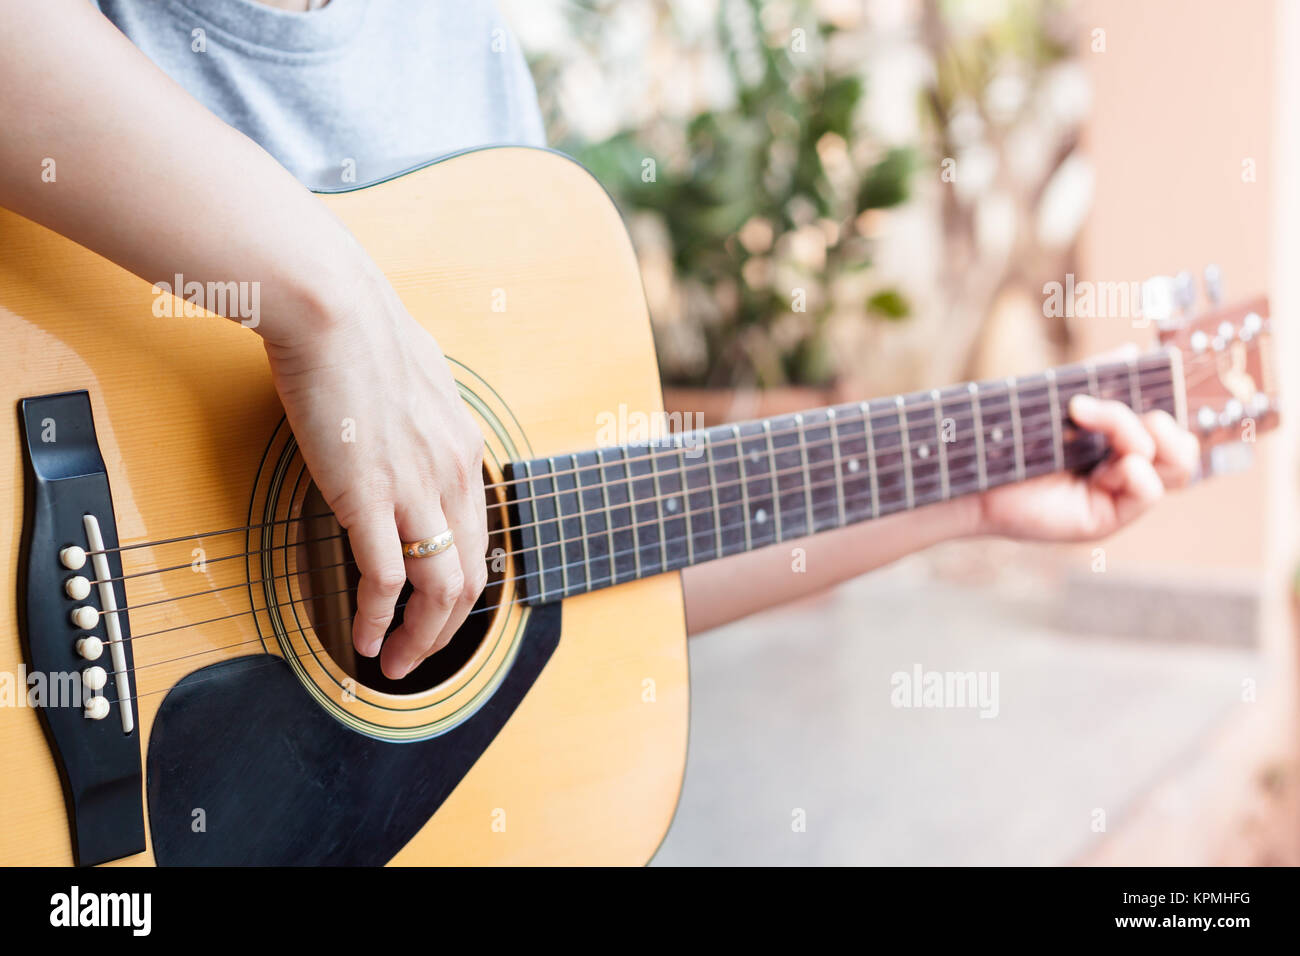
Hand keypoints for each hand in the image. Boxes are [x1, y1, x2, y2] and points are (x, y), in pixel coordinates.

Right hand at [263, 268, 487, 679]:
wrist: (333, 309)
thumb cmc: (362, 332)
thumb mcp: (415, 376)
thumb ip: (420, 413)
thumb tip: (407, 417)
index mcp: (464, 449)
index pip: (479, 539)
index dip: (462, 587)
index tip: (438, 611)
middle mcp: (453, 476)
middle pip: (470, 577)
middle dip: (447, 629)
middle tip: (420, 656)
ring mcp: (415, 489)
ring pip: (439, 589)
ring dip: (421, 639)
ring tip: (397, 666)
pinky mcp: (369, 497)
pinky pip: (386, 578)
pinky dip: (379, 619)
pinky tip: (365, 640)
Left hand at [975, 394, 1199, 541]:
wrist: (974, 469)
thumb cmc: (1012, 436)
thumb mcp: (1061, 400)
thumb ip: (1098, 378)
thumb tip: (1131, 351)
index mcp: (1119, 443)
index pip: (1170, 429)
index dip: (1169, 407)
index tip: (1141, 384)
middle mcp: (1124, 471)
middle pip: (1183, 451)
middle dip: (1163, 424)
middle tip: (1116, 413)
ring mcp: (1117, 496)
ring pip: (1176, 468)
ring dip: (1138, 436)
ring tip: (1094, 426)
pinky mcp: (1104, 518)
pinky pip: (1149, 493)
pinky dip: (1136, 471)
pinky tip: (1106, 467)